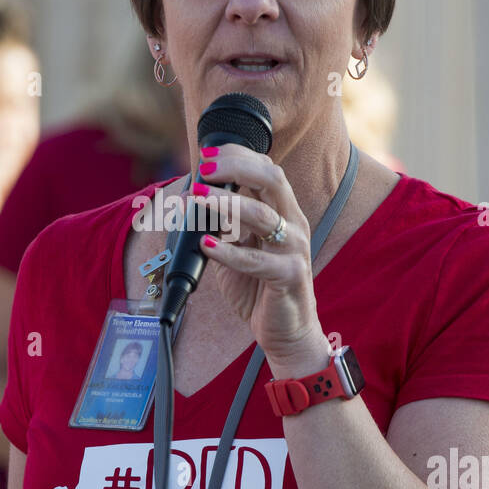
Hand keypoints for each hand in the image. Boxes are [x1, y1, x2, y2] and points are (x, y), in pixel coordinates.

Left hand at [193, 143, 328, 372]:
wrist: (288, 332)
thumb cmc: (261, 289)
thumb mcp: (239, 249)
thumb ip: (224, 226)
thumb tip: (194, 200)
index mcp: (284, 212)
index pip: (267, 169)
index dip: (237, 156)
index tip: (206, 155)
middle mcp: (293, 224)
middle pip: (272, 179)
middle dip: (236, 167)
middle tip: (204, 168)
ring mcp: (294, 250)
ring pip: (262, 215)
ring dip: (226, 203)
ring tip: (198, 199)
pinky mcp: (289, 277)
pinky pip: (256, 261)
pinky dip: (228, 252)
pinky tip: (206, 245)